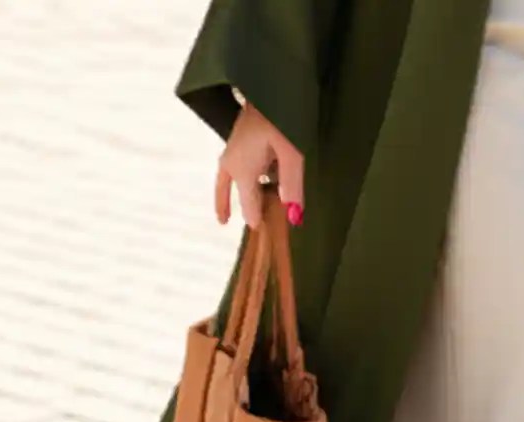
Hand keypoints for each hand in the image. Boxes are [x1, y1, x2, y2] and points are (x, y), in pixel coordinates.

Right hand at [215, 101, 304, 228]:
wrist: (266, 84)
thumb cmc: (280, 117)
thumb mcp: (292, 153)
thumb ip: (293, 185)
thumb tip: (294, 216)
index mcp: (241, 171)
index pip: (249, 209)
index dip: (260, 223)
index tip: (267, 235)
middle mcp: (230, 165)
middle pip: (236, 198)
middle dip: (245, 212)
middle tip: (242, 231)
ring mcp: (230, 153)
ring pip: (231, 185)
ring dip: (240, 197)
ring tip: (237, 214)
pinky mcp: (236, 144)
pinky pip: (235, 172)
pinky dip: (244, 183)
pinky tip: (257, 184)